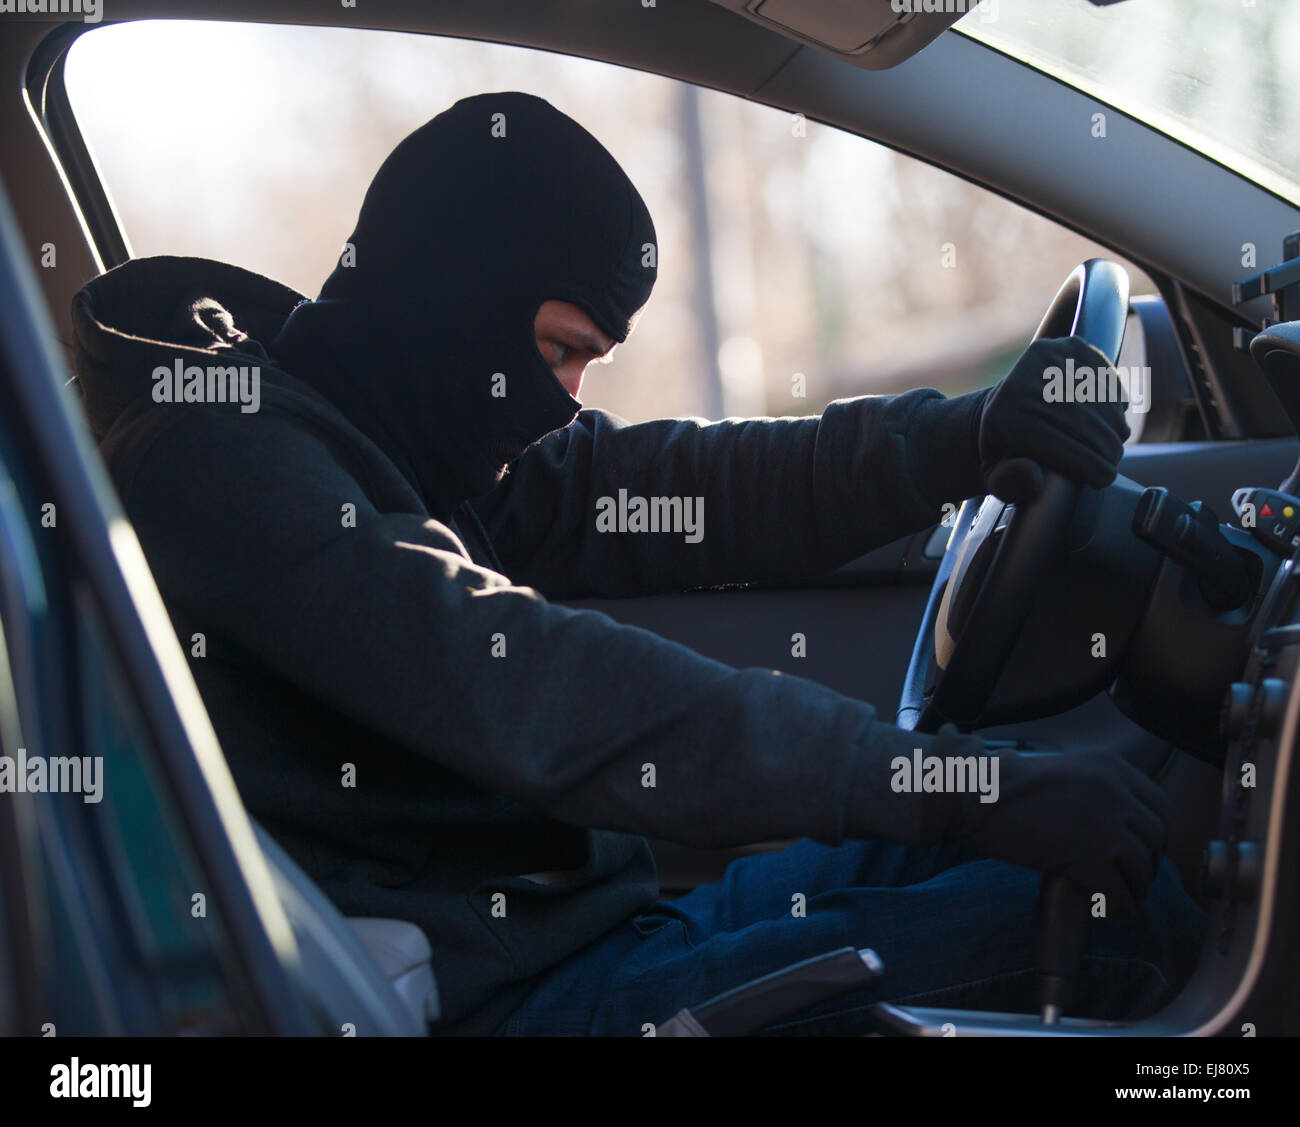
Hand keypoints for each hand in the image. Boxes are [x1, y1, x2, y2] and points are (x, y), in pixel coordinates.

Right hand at [946, 747, 1166, 920]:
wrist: (975, 794)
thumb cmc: (1004, 784)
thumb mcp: (1062, 772)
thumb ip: (1094, 790)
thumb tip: (1113, 825)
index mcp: (1111, 767)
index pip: (1158, 804)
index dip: (1156, 832)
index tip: (1146, 847)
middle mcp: (1116, 792)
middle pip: (1155, 837)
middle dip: (1149, 862)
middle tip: (1135, 877)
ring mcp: (1106, 825)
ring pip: (1142, 867)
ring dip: (1136, 888)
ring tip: (1123, 897)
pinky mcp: (1090, 857)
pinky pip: (1119, 893)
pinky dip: (1120, 908)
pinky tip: (1111, 912)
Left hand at [978, 336, 1129, 501]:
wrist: (1004, 406)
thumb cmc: (1004, 450)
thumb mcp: (995, 477)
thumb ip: (1010, 485)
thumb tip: (1033, 478)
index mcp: (1003, 418)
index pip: (1062, 447)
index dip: (1091, 467)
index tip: (1104, 479)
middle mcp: (1023, 381)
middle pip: (1085, 424)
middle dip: (1107, 450)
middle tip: (1112, 465)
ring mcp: (1049, 358)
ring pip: (1102, 403)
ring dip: (1115, 429)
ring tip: (1111, 446)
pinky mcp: (1072, 346)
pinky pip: (1110, 380)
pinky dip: (1116, 404)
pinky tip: (1106, 419)